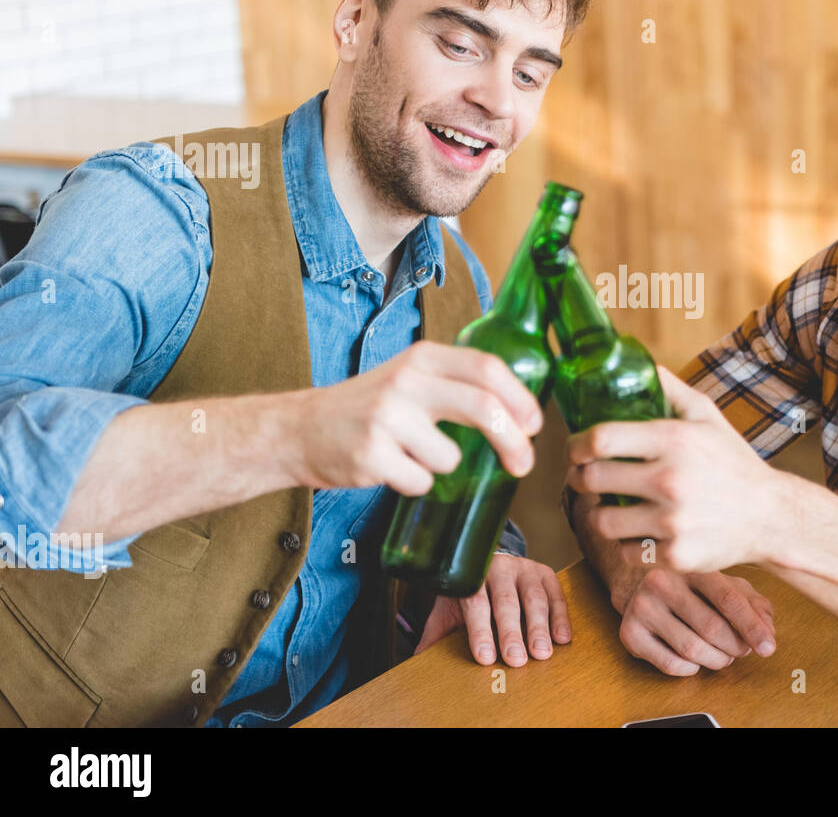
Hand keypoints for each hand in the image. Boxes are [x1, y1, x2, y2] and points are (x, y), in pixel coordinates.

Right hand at [283, 340, 543, 495]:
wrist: (299, 429)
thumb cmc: (366, 407)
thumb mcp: (409, 377)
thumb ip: (455, 383)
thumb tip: (518, 412)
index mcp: (422, 358)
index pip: (487, 368)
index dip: (520, 398)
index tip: (535, 425)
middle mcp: (406, 381)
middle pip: (483, 408)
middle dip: (513, 442)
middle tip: (523, 464)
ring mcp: (387, 418)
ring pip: (450, 458)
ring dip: (441, 467)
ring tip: (410, 456)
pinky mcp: (371, 455)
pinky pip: (421, 482)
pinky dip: (414, 484)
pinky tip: (389, 468)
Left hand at [414, 553, 571, 665]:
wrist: (490, 562)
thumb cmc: (469, 593)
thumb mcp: (449, 608)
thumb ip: (437, 633)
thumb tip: (418, 660)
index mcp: (471, 578)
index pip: (475, 604)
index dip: (480, 631)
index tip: (485, 658)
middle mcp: (498, 569)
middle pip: (506, 602)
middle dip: (512, 632)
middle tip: (517, 659)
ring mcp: (524, 568)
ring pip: (534, 597)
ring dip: (539, 627)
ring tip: (542, 652)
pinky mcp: (545, 572)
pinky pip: (556, 594)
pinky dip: (561, 616)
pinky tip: (562, 638)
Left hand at [565, 366, 786, 572]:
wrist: (771, 516)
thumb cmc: (733, 462)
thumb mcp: (707, 416)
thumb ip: (671, 389)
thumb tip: (641, 364)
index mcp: (673, 440)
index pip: (601, 439)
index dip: (576, 445)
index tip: (575, 449)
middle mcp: (670, 480)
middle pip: (591, 480)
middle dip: (580, 478)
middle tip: (586, 478)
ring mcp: (672, 521)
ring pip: (602, 521)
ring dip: (601, 514)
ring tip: (612, 507)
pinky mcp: (676, 555)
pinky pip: (628, 552)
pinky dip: (630, 544)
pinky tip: (641, 532)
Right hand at [614, 566, 775, 674]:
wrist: (638, 583)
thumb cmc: (692, 587)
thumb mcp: (725, 584)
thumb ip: (752, 604)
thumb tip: (767, 630)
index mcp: (692, 566)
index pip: (727, 599)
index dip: (751, 627)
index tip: (768, 648)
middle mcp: (662, 582)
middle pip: (712, 628)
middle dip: (735, 647)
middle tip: (742, 650)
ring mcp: (642, 606)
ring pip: (692, 650)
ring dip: (716, 660)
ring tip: (722, 655)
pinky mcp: (630, 632)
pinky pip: (671, 664)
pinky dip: (691, 668)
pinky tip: (694, 658)